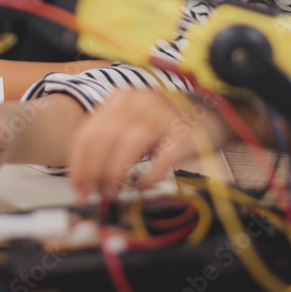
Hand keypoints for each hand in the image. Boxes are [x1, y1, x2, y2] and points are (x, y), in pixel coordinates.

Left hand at [68, 90, 226, 200]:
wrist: (212, 112)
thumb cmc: (167, 122)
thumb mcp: (134, 120)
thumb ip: (110, 140)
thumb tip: (87, 177)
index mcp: (122, 97)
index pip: (89, 131)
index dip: (79, 163)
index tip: (78, 187)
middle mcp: (141, 100)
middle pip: (106, 137)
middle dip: (95, 171)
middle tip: (95, 193)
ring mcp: (164, 114)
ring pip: (128, 144)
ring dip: (116, 173)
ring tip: (114, 192)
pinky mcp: (185, 133)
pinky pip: (161, 158)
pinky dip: (147, 176)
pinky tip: (142, 187)